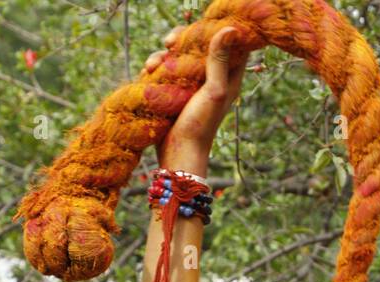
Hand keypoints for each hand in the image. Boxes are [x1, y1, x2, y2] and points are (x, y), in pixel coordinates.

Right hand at [142, 25, 249, 167]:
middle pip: (199, 44)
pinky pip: (164, 70)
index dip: (215, 31)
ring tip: (152, 66)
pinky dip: (155, 68)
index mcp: (227, 77)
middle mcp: (210, 77)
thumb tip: (231, 29)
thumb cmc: (200, 126)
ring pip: (178, 55)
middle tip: (169, 42)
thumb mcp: (213, 91)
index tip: (199, 29)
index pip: (228, 43)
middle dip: (181, 38)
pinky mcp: (174, 91)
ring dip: (162, 55)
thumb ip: (220, 61)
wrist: (178, 154)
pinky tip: (148, 74)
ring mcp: (191, 84)